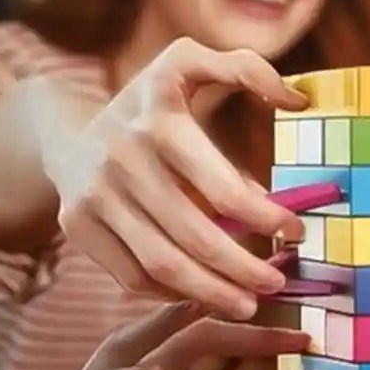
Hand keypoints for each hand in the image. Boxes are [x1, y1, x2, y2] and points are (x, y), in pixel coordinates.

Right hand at [55, 38, 308, 318]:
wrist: (69, 129)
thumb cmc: (152, 104)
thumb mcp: (189, 64)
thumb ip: (247, 69)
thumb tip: (300, 101)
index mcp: (159, 116)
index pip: (222, 187)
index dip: (264, 218)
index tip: (295, 232)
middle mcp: (121, 156)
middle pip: (195, 235)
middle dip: (243, 268)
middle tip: (276, 284)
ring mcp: (94, 194)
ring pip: (163, 264)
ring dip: (212, 293)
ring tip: (248, 305)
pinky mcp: (76, 226)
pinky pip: (131, 276)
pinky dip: (171, 293)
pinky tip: (203, 296)